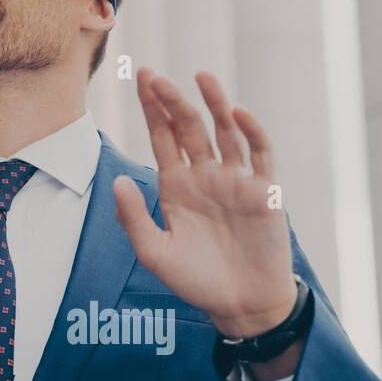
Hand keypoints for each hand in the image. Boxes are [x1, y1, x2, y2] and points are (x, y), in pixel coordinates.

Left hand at [112, 68, 296, 343]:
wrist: (240, 305)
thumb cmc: (195, 280)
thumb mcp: (154, 252)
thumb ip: (134, 217)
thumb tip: (117, 180)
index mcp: (176, 185)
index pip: (161, 137)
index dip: (151, 109)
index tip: (140, 80)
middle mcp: (204, 176)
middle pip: (187, 127)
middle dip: (171, 100)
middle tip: (153, 75)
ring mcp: (235, 181)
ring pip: (224, 132)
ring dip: (214, 103)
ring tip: (200, 76)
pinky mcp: (264, 192)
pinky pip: (260, 155)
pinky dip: (251, 132)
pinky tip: (236, 113)